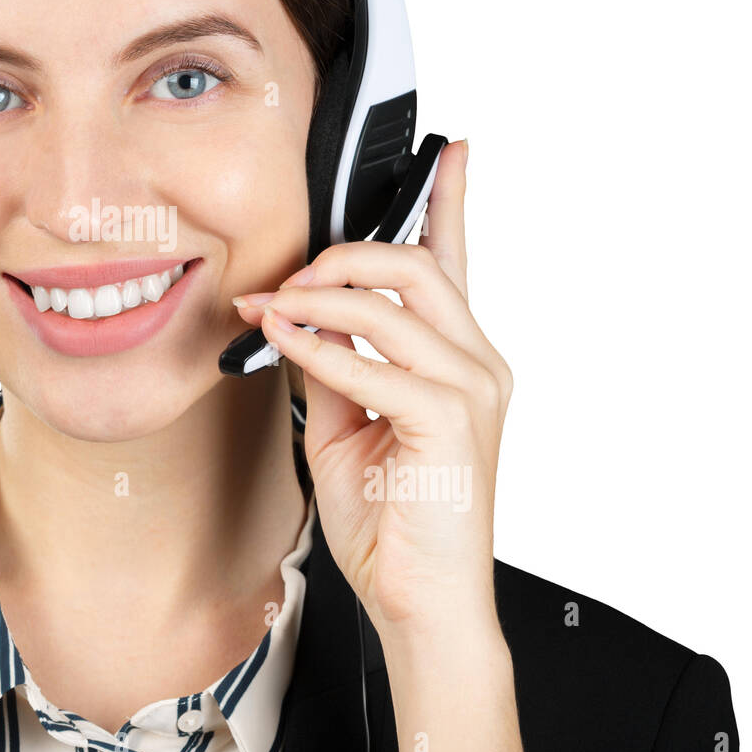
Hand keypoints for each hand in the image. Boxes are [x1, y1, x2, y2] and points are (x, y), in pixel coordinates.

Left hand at [233, 139, 523, 751]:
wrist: (419, 599)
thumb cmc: (391, 517)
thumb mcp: (348, 422)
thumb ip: (333, 363)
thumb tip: (296, 316)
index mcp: (458, 358)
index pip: (455, 262)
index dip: (453, 201)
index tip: (453, 152)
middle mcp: (477, 363)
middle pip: (416, 266)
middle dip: (344, 256)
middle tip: (288, 277)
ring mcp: (473, 390)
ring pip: (395, 304)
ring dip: (322, 296)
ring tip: (274, 306)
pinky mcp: (453, 422)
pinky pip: (374, 363)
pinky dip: (321, 347)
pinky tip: (286, 341)